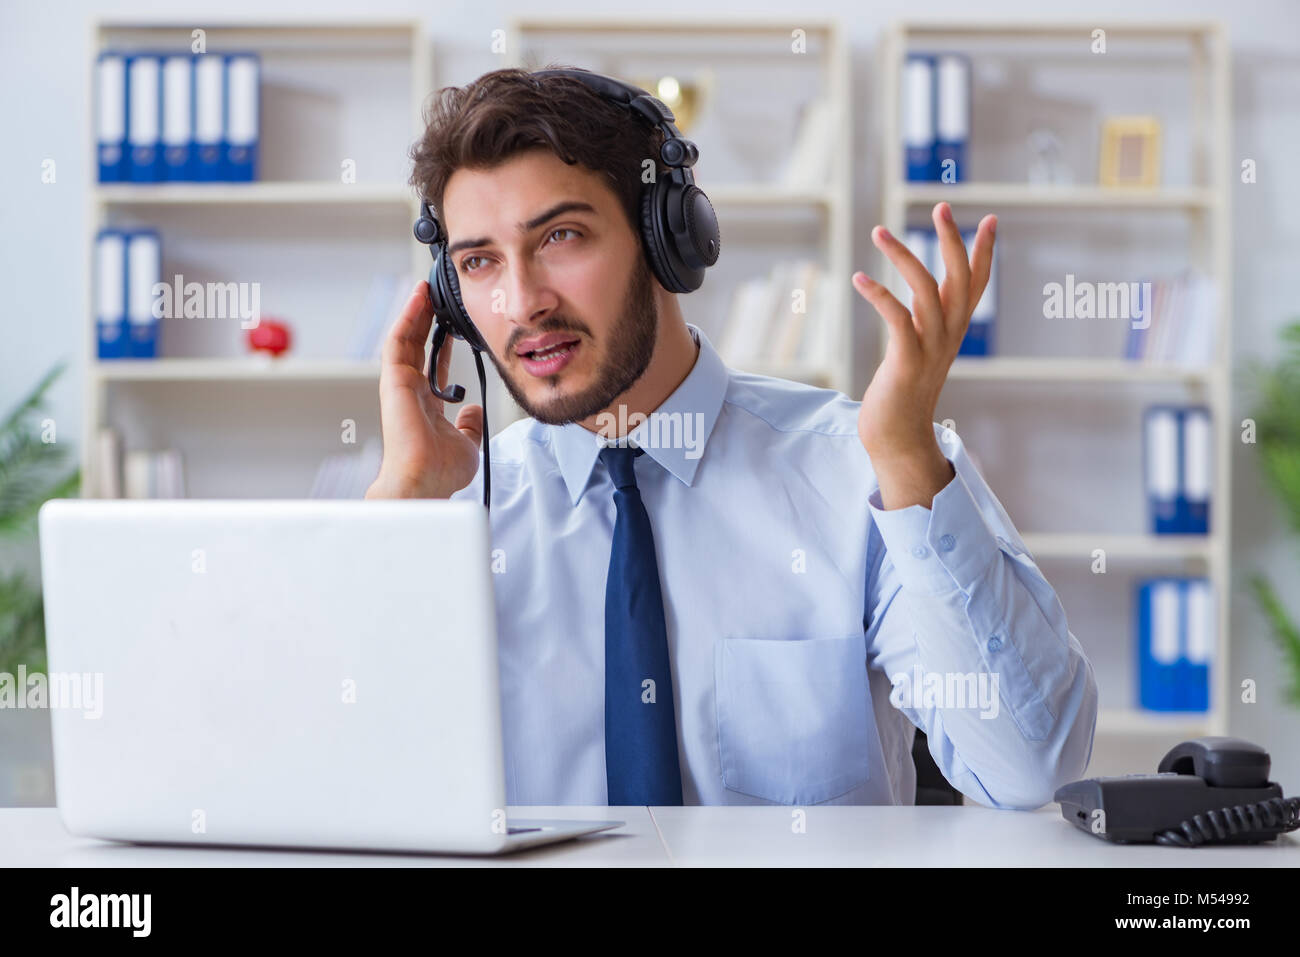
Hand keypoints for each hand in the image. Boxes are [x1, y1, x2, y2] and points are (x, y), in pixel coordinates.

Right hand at [366, 281, 483, 498]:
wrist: (425, 482)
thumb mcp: (466, 444)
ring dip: (416, 312)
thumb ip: (468, 425)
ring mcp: (401, 385)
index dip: (440, 343)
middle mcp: (412, 392)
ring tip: (427, 288)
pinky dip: (407, 318)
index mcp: (426, 404)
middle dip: (428, 319)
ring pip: (406, 338)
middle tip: (438, 295)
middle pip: (418, 346)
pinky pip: (398, 342)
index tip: (452, 324)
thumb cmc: (440, 472)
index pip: (433, 365)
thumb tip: (472, 409)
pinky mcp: (394, 380)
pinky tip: (418, 298)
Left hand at [852, 202, 995, 462]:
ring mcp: (929, 349)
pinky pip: (898, 320)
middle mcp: (948, 336)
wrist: (897, 437)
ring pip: (927, 292)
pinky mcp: (907, 362)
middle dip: (953, 241)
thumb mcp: (920, 350)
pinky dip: (879, 296)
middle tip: (942, 206)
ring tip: (878, 231)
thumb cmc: (903, 392)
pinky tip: (859, 278)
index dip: (985, 253)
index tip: (990, 219)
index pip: (976, 285)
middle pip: (960, 280)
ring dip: (903, 258)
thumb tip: (923, 294)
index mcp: (954, 331)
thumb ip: (926, 322)